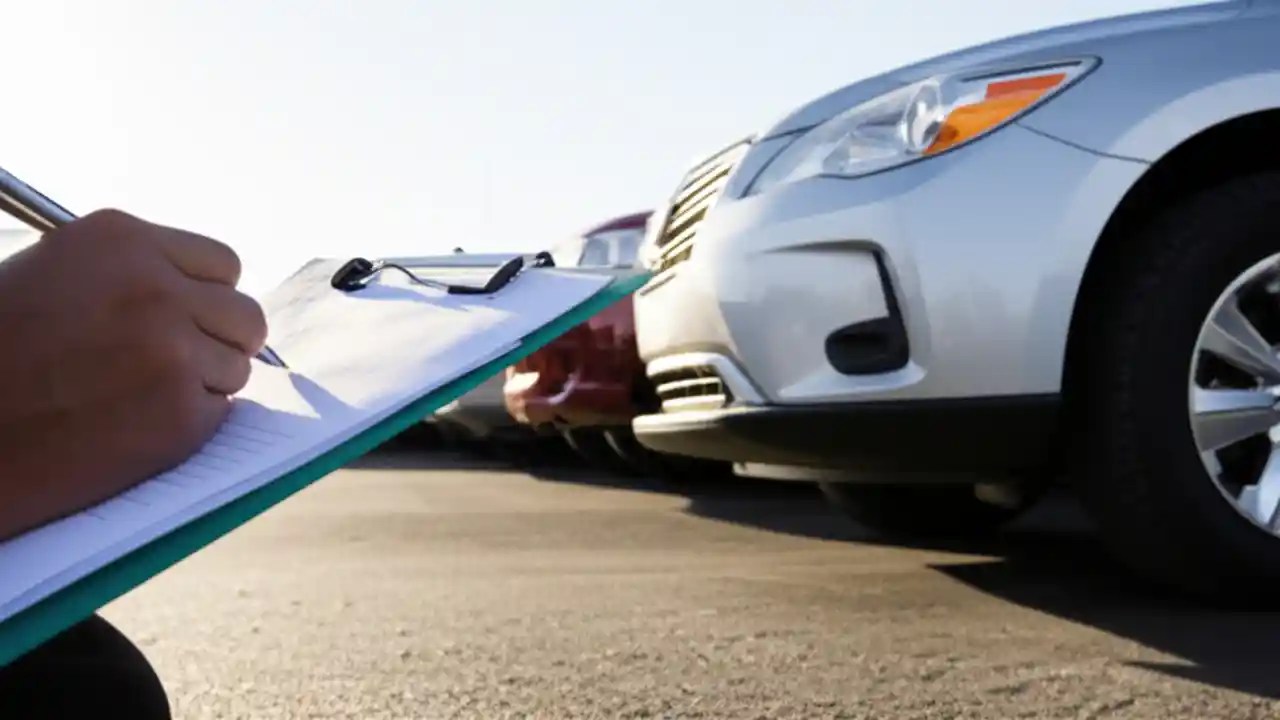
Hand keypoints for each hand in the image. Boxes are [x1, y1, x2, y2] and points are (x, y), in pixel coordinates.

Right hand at [0, 209, 265, 539]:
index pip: (223, 265)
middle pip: (245, 316)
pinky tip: (133, 427)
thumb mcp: (56, 271)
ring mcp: (172, 353)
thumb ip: (132, 271)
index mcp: (120, 240)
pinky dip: (188, 424)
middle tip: (180, 365)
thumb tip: (201, 290)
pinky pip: (220, 413)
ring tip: (137, 397)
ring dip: (203, 385)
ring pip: (237, 367)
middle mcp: (154, 288)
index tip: (186, 320)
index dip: (206, 299)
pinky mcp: (180, 415)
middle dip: (220, 342)